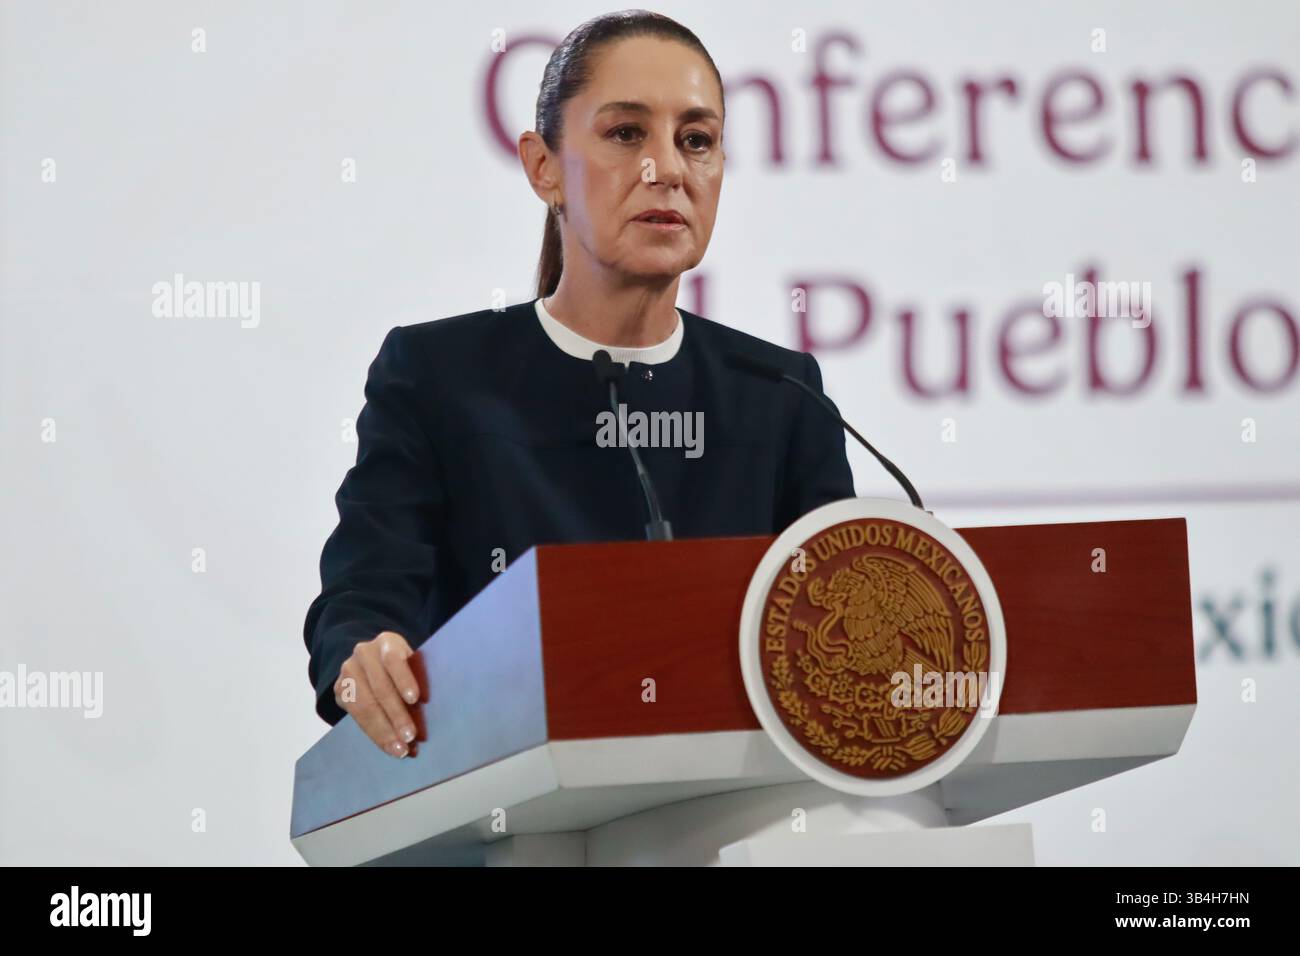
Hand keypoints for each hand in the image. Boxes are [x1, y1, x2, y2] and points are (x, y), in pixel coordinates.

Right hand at [333, 630, 422, 757]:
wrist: (372, 663)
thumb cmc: (404, 667)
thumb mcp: (412, 663)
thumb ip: (420, 678)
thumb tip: (435, 710)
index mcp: (387, 642)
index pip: (394, 659)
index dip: (404, 679)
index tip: (416, 699)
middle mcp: (364, 653)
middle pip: (380, 687)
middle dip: (396, 715)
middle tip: (410, 737)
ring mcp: (348, 671)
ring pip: (365, 706)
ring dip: (384, 731)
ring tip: (400, 749)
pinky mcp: (339, 690)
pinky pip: (355, 716)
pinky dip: (374, 734)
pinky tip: (388, 746)